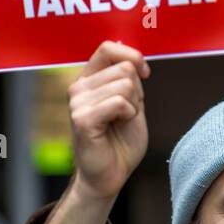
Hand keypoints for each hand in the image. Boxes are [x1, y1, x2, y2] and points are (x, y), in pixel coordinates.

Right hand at [68, 40, 150, 201]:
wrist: (110, 175)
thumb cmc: (121, 141)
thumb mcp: (131, 103)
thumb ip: (129, 79)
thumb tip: (130, 55)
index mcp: (89, 79)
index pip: (108, 48)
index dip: (133, 56)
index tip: (145, 74)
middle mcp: (79, 87)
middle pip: (124, 68)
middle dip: (137, 91)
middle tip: (126, 113)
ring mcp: (77, 102)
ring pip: (125, 85)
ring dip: (133, 106)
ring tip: (120, 122)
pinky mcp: (82, 119)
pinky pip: (119, 102)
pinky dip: (128, 115)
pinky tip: (118, 126)